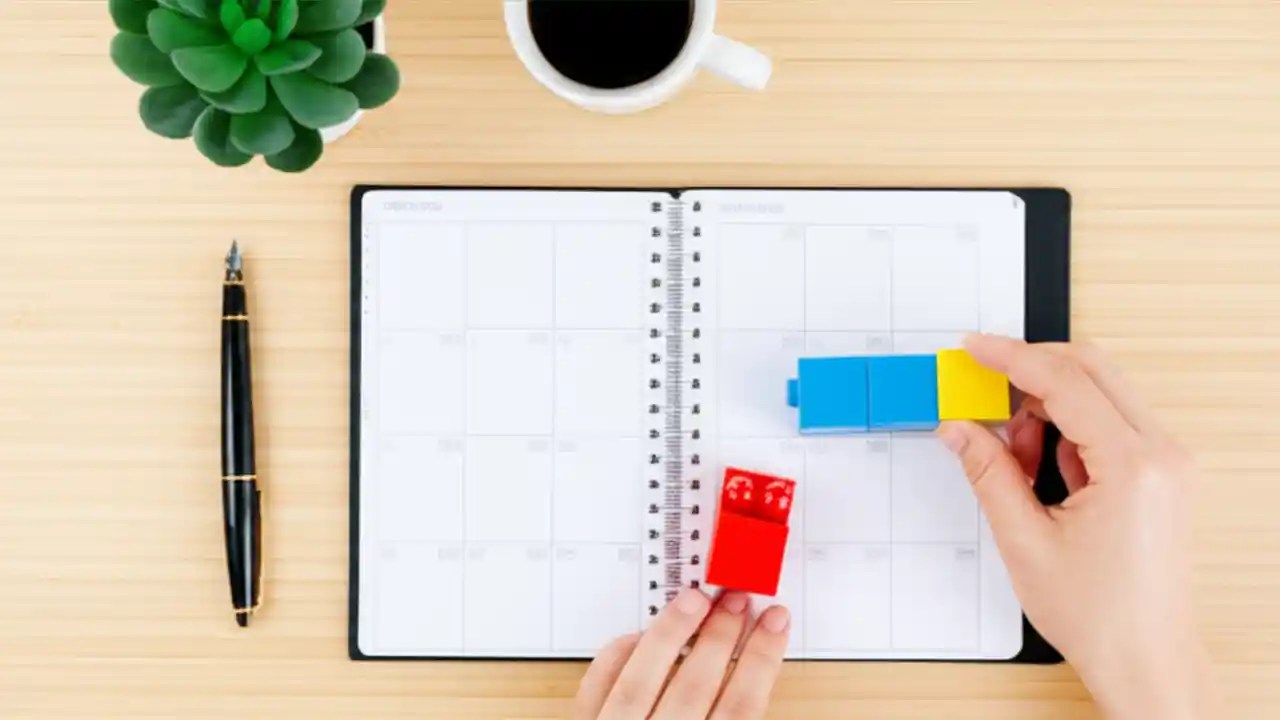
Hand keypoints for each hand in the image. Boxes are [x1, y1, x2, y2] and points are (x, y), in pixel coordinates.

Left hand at [572, 589, 790, 719]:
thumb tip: (753, 677)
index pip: (742, 709)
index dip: (762, 658)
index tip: (776, 620)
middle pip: (696, 687)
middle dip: (721, 636)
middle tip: (739, 599)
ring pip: (642, 680)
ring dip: (671, 633)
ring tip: (695, 600)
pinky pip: (597, 687)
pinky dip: (618, 655)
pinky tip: (641, 635)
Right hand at [937, 335, 1220, 719]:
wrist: (1147, 659)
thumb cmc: (1101, 616)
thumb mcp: (1024, 541)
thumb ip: (988, 473)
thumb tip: (959, 428)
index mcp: (1134, 467)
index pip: (1067, 381)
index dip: (1011, 358)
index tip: (974, 348)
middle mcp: (1162, 455)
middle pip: (1092, 370)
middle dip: (1031, 372)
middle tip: (983, 389)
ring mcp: (1168, 462)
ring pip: (1101, 393)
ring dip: (1048, 406)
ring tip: (1014, 459)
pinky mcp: (1162, 473)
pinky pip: (1111, 423)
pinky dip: (1069, 430)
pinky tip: (1040, 470)